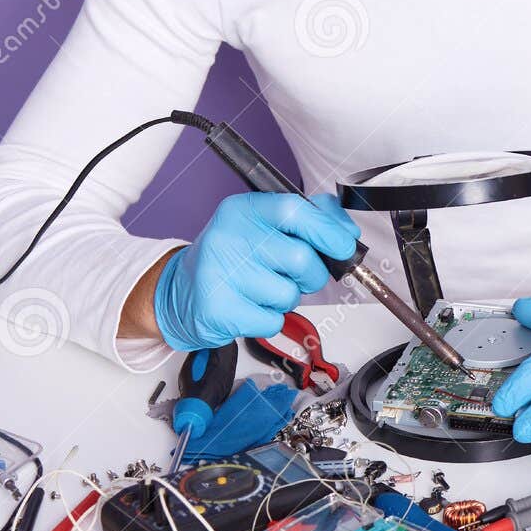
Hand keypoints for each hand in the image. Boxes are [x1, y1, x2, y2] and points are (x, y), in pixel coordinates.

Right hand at [153, 192, 359, 351]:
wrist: (183, 293)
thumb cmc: (233, 258)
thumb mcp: (263, 226)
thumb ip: (308, 219)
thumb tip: (347, 230)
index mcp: (242, 210)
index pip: (295, 210)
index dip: (328, 230)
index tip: (345, 244)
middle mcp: (227, 237)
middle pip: (301, 259)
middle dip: (312, 274)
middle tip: (295, 275)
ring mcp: (220, 274)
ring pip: (289, 294)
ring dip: (287, 298)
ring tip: (262, 289)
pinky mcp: (219, 310)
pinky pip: (273, 320)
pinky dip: (270, 318)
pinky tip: (250, 306)